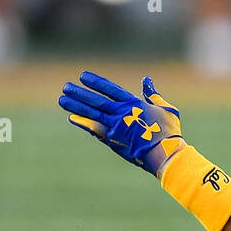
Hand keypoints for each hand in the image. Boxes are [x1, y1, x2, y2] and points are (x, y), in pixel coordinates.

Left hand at [58, 72, 183, 175]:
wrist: (164, 153)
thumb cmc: (168, 131)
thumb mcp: (165, 108)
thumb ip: (152, 94)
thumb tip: (146, 80)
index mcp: (134, 104)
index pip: (110, 89)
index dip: (96, 82)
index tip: (83, 76)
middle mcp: (122, 113)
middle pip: (97, 101)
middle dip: (80, 93)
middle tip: (65, 87)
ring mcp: (116, 127)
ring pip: (92, 114)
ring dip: (76, 107)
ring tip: (62, 100)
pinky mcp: (113, 140)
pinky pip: (95, 129)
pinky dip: (84, 124)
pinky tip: (73, 118)